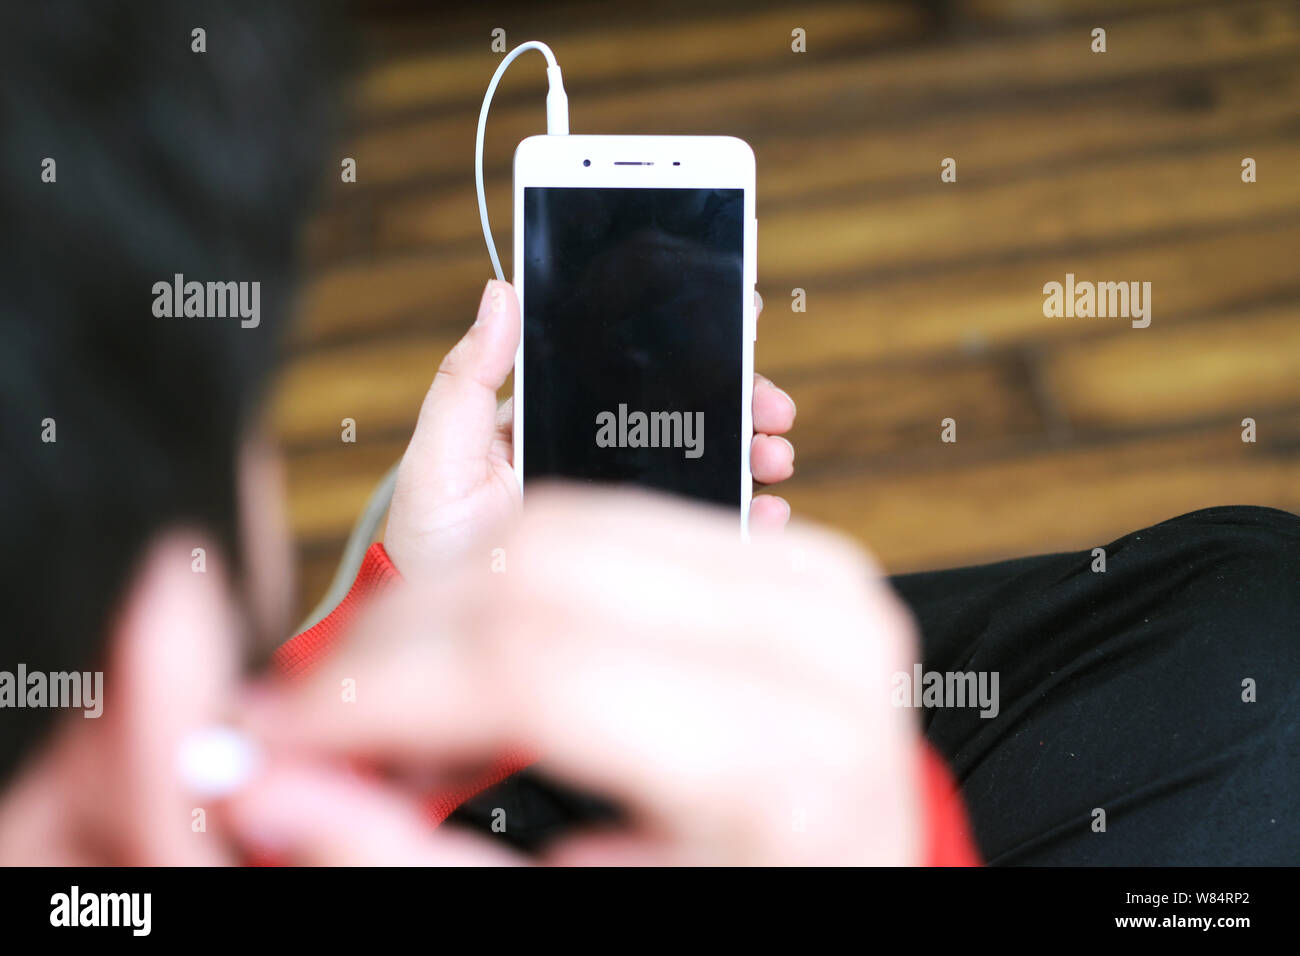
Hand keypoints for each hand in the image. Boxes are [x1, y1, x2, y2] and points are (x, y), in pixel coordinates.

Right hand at [233, 488, 922, 865]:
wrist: (855, 889)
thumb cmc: (740, 902)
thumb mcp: (584, 917)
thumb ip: (420, 861)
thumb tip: (271, 790)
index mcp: (785, 769)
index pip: (533, 668)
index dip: (375, 686)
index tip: (277, 721)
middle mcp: (820, 654)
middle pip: (542, 572)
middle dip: (395, 632)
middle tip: (317, 703)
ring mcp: (822, 588)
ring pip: (569, 522)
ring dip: (449, 595)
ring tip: (397, 681)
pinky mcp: (804, 559)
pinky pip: (620, 518)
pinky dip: (522, 567)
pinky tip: (482, 641)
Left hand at [383, 280, 797, 578]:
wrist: (441, 649)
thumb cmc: (433, 549)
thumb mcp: (438, 458)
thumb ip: (465, 382)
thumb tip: (501, 292)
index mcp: (559, 419)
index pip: (628, 366)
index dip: (685, 341)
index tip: (735, 316)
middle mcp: (600, 456)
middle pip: (683, 411)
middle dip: (738, 398)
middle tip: (771, 403)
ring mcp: (627, 508)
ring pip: (706, 464)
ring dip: (752, 450)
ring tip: (774, 456)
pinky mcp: (644, 560)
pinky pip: (705, 530)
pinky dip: (748, 519)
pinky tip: (766, 513)